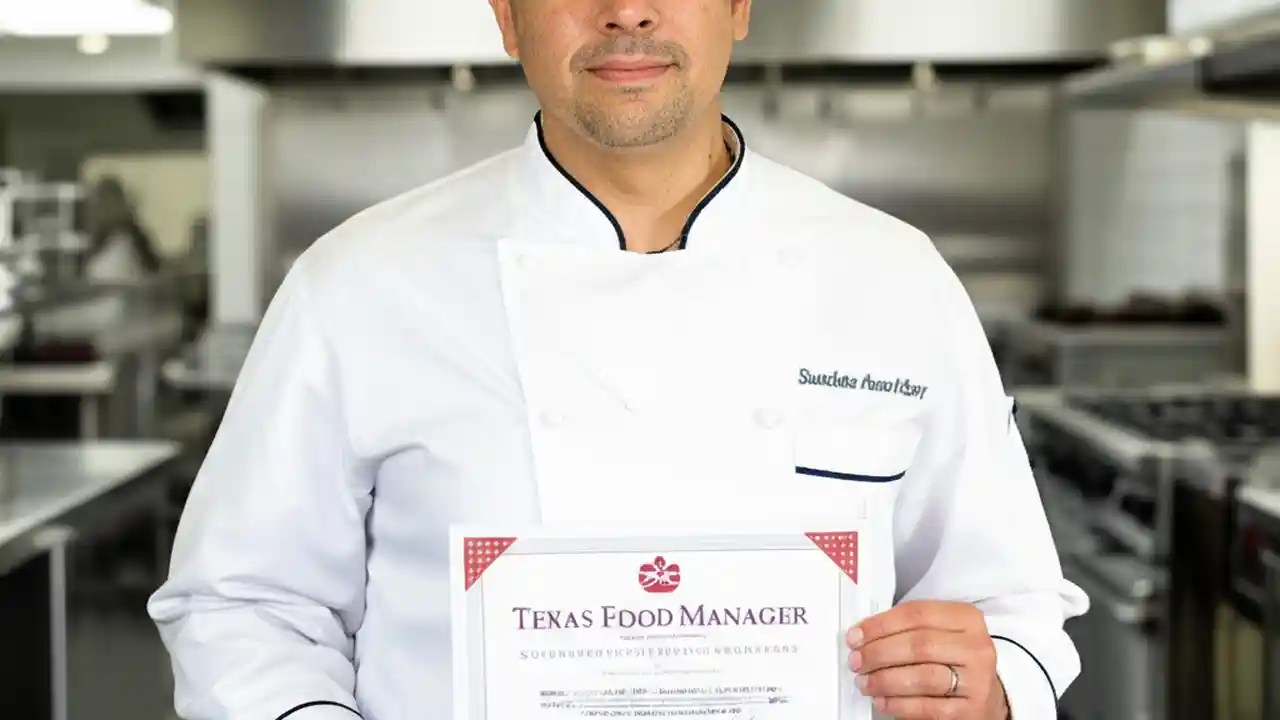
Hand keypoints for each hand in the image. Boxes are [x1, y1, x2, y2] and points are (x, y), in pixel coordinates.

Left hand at [847, 601, 1008, 719]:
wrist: (985, 694)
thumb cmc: (952, 659)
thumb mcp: (939, 633)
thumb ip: (907, 628)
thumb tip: (863, 634)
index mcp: (967, 619)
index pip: (917, 614)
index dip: (881, 625)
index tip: (856, 635)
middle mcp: (977, 647)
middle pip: (918, 645)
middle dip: (879, 653)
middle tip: (856, 661)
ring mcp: (977, 680)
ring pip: (923, 677)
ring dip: (885, 680)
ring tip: (865, 682)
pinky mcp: (971, 710)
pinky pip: (928, 707)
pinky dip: (898, 705)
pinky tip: (882, 701)